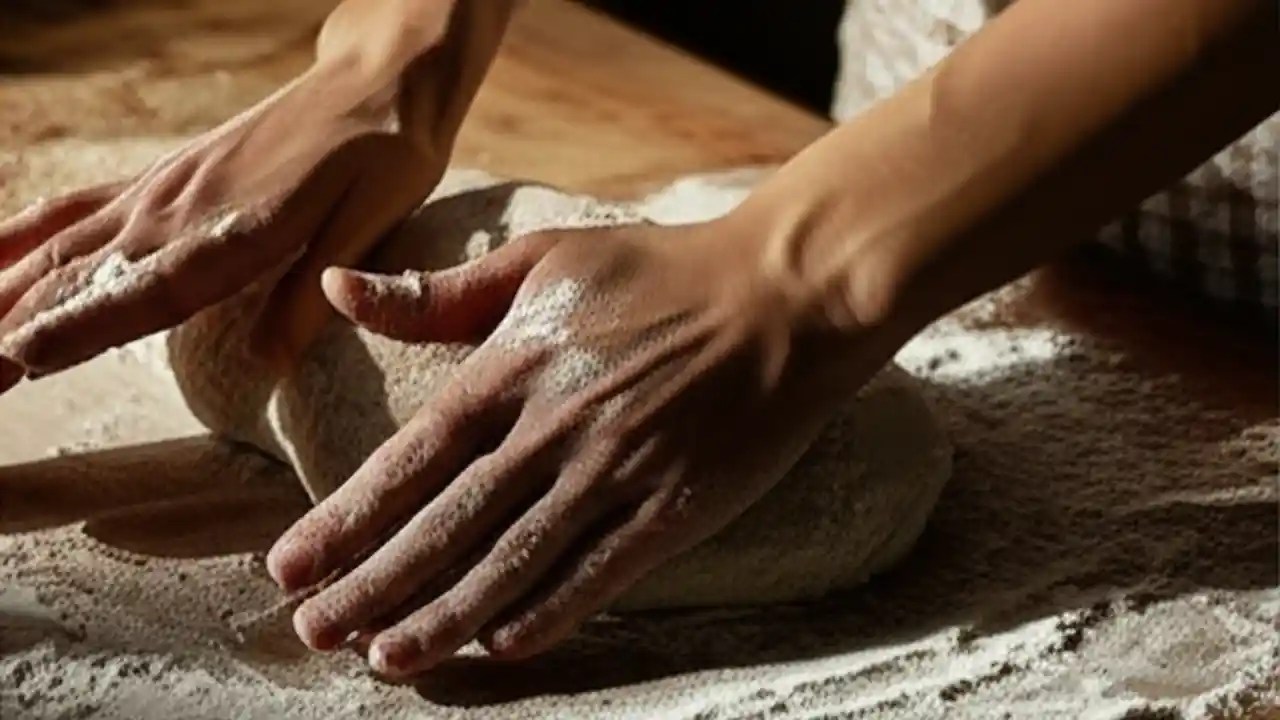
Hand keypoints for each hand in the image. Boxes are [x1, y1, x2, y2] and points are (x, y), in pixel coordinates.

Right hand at [0, 62, 445, 392]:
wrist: (375, 83)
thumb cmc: (382, 157)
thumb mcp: (368, 225)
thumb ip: (311, 295)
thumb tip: (266, 366)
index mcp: (233, 229)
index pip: (142, 290)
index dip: (79, 325)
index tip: (20, 356)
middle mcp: (178, 209)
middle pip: (80, 275)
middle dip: (14, 326)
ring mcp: (160, 190)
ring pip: (61, 246)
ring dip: (4, 292)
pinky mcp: (160, 177)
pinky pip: (75, 208)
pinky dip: (21, 236)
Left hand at [265, 215, 905, 676]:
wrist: (785, 294)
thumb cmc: (661, 271)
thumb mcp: (543, 261)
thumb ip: (438, 294)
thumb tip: (338, 287)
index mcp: (516, 366)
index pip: (412, 458)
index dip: (346, 517)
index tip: (288, 566)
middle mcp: (557, 425)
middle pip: (448, 523)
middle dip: (373, 584)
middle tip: (314, 634)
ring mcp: (619, 470)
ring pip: (514, 561)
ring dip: (445, 617)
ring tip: (386, 662)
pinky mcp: (677, 506)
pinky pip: (602, 573)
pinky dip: (548, 612)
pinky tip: (499, 646)